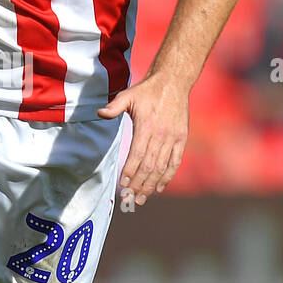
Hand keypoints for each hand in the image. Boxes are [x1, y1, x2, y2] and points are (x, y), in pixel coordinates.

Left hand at [98, 72, 188, 202]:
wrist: (173, 83)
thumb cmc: (147, 90)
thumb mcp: (128, 95)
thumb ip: (114, 106)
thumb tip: (100, 113)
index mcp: (146, 126)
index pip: (138, 154)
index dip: (130, 171)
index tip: (123, 184)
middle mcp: (161, 135)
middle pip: (149, 165)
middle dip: (139, 184)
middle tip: (130, 199)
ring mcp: (173, 138)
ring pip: (161, 167)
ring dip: (151, 185)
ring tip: (141, 199)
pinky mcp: (182, 139)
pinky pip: (175, 162)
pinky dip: (167, 176)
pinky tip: (159, 188)